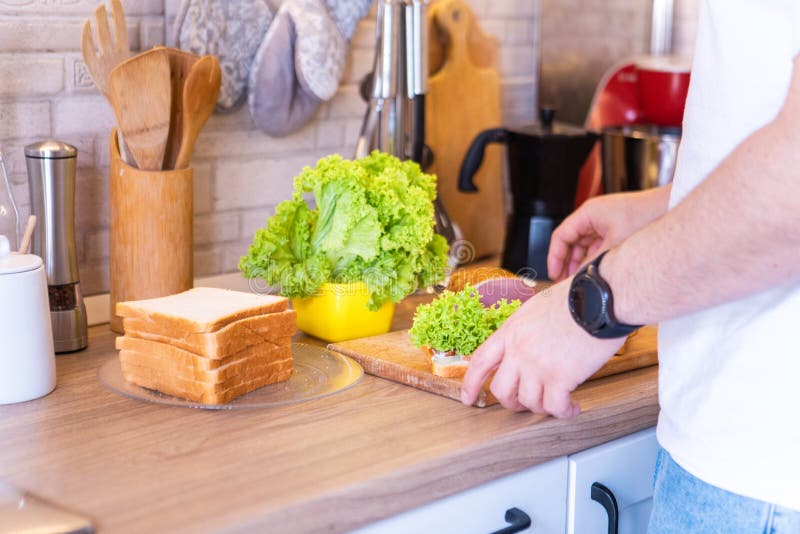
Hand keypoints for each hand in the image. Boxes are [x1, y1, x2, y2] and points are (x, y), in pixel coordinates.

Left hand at [460, 280, 624, 416]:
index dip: (470, 384)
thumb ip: (524, 331)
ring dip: (542, 407)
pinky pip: (554, 407)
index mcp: (510, 331)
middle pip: (501, 390)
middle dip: (511, 402)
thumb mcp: (536, 308)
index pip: (480, 362)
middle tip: (526, 403)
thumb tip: (526, 346)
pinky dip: (564, 411)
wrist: (598, 297)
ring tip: (557, 401)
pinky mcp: (560, 377)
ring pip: (528, 402)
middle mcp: (519, 350)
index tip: (468, 398)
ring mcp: (537, 365)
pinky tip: (572, 406)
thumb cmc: (575, 297)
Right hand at [548, 187, 670, 280]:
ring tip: (580, 279)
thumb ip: (595, 263)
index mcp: (587, 214)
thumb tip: (582, 280)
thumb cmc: (647, 216)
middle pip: (570, 241)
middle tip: (565, 282)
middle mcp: (593, 216)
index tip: (554, 275)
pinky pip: (597, 244)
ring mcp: (604, 221)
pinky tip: (597, 271)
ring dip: (580, 262)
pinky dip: (593, 257)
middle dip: (567, 263)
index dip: (554, 257)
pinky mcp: (615, 227)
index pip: (560, 236)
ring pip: (584, 245)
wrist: (671, 206)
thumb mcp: (615, 245)